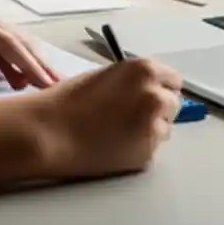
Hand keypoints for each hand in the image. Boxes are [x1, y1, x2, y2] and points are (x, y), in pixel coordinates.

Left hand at [0, 2, 59, 89]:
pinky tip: (27, 82)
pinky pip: (5, 51)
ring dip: (35, 64)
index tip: (45, 83)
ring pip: (17, 44)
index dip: (27, 63)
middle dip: (41, 63)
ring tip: (53, 87)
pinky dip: (19, 65)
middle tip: (62, 88)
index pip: (6, 42)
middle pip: (19, 40)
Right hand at [35, 58, 183, 177]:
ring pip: (164, 129)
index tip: (152, 95)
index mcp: (145, 71)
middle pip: (173, 104)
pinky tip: (114, 146)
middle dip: (158, 110)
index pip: (174, 80)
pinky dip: (138, 149)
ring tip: (118, 132)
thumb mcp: (108, 76)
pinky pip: (151, 150)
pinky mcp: (146, 154)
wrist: (50, 132)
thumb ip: (134, 81)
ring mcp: (153, 127)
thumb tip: (150, 90)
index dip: (160, 88)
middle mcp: (155, 96)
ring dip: (149, 130)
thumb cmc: (68, 101)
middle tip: (133, 117)